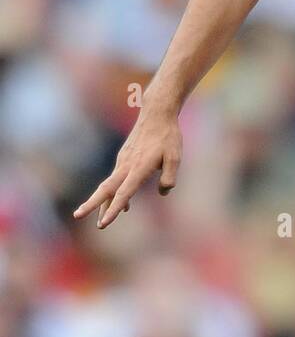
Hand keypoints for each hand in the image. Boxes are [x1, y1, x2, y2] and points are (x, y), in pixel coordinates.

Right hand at [73, 107, 182, 227]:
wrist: (156, 114)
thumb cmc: (167, 136)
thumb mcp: (175, 157)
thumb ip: (169, 178)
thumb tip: (162, 192)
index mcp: (138, 168)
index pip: (123, 193)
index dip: (114, 209)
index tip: (104, 223)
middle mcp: (126, 166)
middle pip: (106, 189)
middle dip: (92, 204)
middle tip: (77, 216)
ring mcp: (123, 161)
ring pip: (109, 186)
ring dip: (104, 203)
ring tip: (101, 221)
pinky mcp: (124, 158)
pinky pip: (117, 179)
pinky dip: (116, 193)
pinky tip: (125, 204)